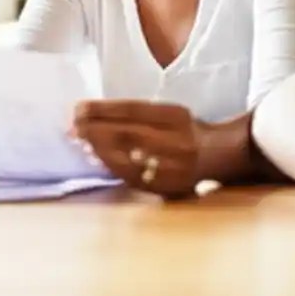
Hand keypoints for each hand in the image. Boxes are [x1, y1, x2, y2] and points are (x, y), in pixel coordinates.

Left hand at [72, 100, 203, 198]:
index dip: (103, 110)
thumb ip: (140, 114)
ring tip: (80, 144)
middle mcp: (177, 141)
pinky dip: (113, 168)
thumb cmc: (188, 129)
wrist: (221, 154)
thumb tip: (96, 114)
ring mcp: (175, 167)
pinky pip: (134, 178)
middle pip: (129, 135)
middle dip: (96, 132)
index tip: (79, 109)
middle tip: (73, 128)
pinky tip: (98, 161)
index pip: (134, 111)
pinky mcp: (170, 187)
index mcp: (177, 116)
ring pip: (130, 160)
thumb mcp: (171, 111)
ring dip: (100, 152)